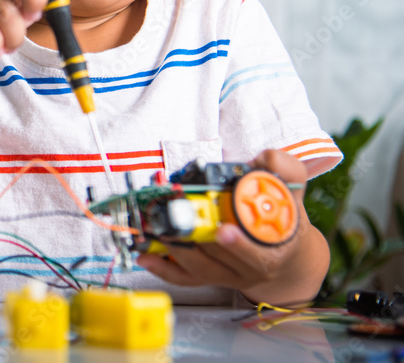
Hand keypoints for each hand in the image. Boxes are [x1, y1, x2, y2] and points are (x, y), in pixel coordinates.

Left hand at [136, 150, 328, 305]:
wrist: (288, 254)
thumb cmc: (284, 217)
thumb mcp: (291, 189)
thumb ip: (282, 169)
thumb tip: (261, 159)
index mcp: (277, 246)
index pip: (259, 249)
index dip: (240, 242)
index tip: (224, 230)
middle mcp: (252, 266)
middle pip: (221, 256)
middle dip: (196, 235)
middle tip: (176, 218)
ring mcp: (230, 274)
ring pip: (200, 266)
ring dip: (174, 247)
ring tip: (154, 227)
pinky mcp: (211, 277)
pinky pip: (186, 277)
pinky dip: (164, 268)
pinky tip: (146, 255)